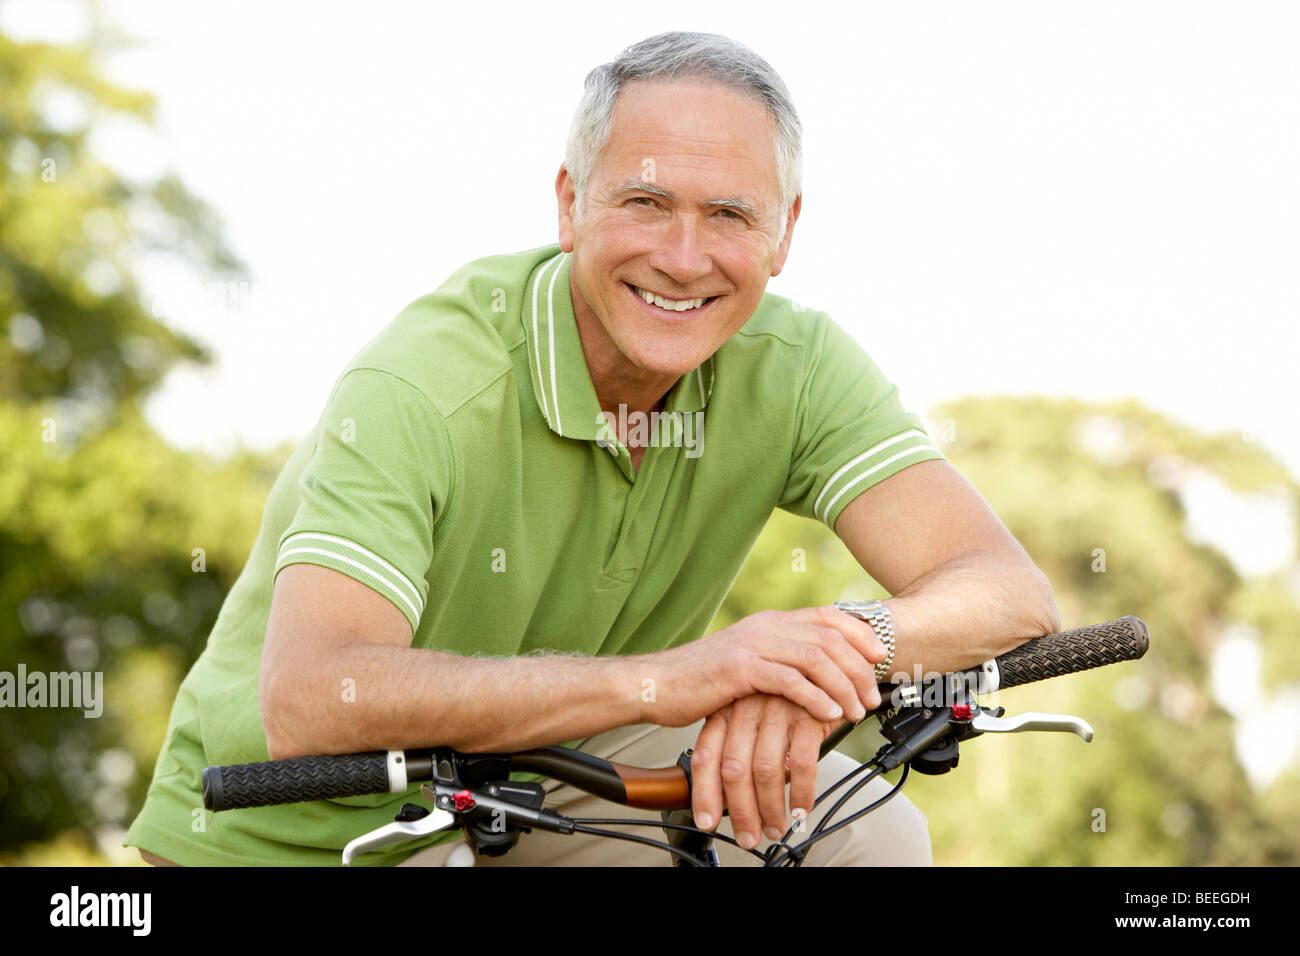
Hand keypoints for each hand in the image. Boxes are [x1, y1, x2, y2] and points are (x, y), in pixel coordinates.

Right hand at [636, 606, 886, 728]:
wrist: (656, 684)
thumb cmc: (702, 681)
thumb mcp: (748, 664)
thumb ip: (779, 662)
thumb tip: (817, 678)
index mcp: (770, 623)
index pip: (827, 616)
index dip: (860, 633)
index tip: (881, 657)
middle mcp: (765, 627)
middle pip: (829, 636)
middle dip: (859, 667)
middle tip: (872, 696)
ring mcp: (752, 644)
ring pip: (815, 657)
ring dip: (843, 685)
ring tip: (855, 711)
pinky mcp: (739, 669)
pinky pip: (788, 681)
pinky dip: (815, 698)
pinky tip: (827, 715)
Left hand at [689, 694, 838, 847]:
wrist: (822, 655)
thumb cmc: (784, 689)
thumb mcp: (751, 708)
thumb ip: (736, 741)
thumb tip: (725, 790)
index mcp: (726, 708)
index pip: (706, 756)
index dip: (704, 793)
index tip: (707, 821)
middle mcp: (747, 708)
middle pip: (735, 769)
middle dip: (740, 811)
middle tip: (748, 836)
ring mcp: (776, 709)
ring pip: (766, 770)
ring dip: (771, 808)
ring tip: (776, 828)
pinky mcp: (807, 713)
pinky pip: (801, 762)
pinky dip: (802, 792)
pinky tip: (802, 809)